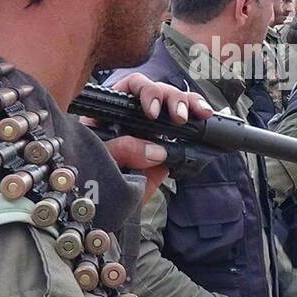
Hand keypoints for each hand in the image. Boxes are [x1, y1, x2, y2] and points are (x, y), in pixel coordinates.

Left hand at [97, 73, 214, 203]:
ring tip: (197, 115)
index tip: (152, 112)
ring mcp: (155, 129)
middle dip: (170, 98)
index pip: (131, 87)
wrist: (106, 209)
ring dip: (187, 103)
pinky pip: (188, 123)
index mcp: (111, 112)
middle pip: (157, 91)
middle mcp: (135, 115)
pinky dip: (198, 115)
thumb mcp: (98, 161)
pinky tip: (204, 115)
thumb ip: (120, 150)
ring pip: (174, 101)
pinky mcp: (171, 144)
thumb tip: (154, 150)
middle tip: (177, 118)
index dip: (144, 92)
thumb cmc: (92, 178)